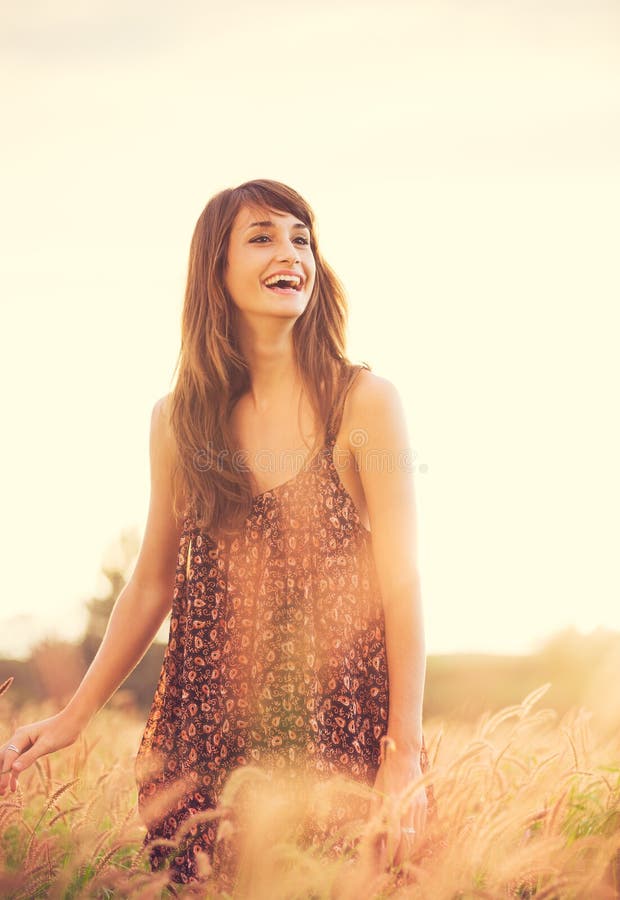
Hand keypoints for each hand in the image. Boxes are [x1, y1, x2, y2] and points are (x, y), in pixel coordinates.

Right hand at [0, 711, 81, 795]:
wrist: (73, 721)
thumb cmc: (61, 731)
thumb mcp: (47, 745)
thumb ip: (30, 757)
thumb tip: (13, 769)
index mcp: (21, 735)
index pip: (8, 755)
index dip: (4, 772)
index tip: (4, 786)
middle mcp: (19, 738)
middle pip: (3, 757)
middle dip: (0, 774)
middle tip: (0, 791)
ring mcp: (23, 742)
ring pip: (8, 760)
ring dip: (4, 775)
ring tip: (3, 792)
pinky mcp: (29, 747)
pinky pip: (18, 761)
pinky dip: (14, 773)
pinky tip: (14, 787)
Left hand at [369, 742, 427, 869]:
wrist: (406, 757)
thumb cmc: (386, 774)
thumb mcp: (376, 791)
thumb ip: (374, 813)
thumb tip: (370, 834)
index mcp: (394, 803)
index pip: (395, 835)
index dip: (391, 851)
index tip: (385, 862)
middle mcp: (408, 806)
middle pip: (408, 841)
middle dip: (401, 856)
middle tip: (392, 866)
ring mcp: (419, 806)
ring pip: (417, 837)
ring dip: (409, 851)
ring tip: (400, 859)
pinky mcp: (424, 805)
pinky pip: (422, 828)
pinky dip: (416, 840)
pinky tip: (409, 845)